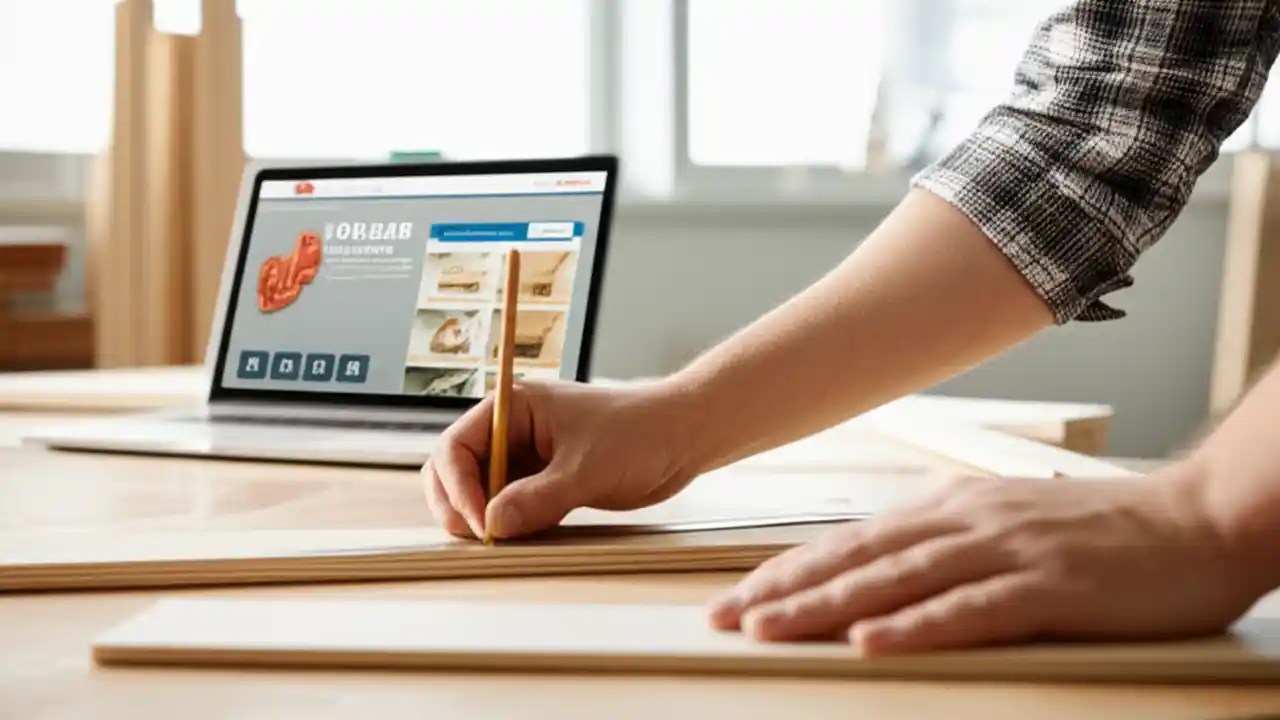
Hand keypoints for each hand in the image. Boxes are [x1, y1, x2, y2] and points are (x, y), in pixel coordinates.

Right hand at [423, 380, 697, 538]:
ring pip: (479, 492)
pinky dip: (509, 525)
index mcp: (513, 407)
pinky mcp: (542, 480)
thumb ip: (538, 498)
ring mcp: (525, 456)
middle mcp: (511, 429)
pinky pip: (509, 506)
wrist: (683, 436)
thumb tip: (492, 523)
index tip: (480, 524)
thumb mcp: (587, 469)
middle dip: (460, 505)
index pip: (456, 447)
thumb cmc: (640, 433)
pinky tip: (525, 538)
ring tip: (505, 540)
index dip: (458, 488)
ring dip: (484, 518)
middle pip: (455, 470)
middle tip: (483, 539)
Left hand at [708, 468, 1269, 653]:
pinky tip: (870, 644)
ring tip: (768, 628)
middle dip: (783, 590)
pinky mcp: (1048, 586)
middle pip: (856, 559)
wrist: (1195, 520)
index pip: (851, 542)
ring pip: (895, 581)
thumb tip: (887, 550)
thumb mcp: (1007, 519)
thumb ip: (947, 532)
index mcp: (951, 508)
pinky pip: (970, 609)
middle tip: (724, 618)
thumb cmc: (1101, 529)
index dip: (789, 569)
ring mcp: (1005, 550)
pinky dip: (915, 627)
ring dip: (825, 607)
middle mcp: (965, 522)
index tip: (737, 597)